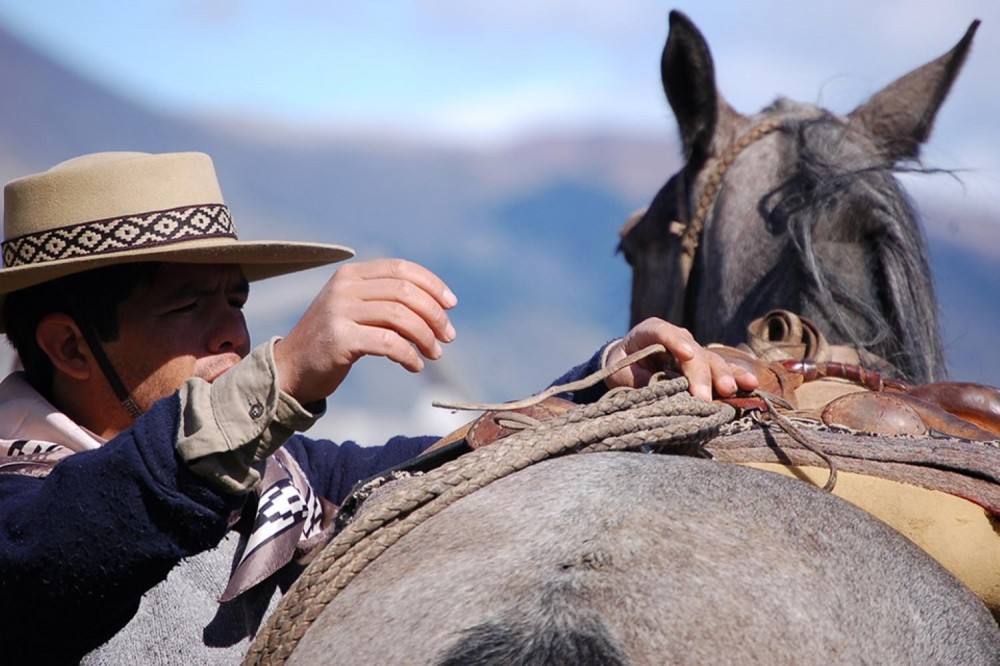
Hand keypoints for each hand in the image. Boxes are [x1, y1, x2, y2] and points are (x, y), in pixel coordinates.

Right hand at [274, 259, 456, 403]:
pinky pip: (388, 342)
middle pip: (405, 292)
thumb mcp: (356, 310)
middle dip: (434, 314)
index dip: (432, 285)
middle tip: (448, 336)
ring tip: (434, 353)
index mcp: (351, 275)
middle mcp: (344, 288)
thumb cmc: (333, 342)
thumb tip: (437, 306)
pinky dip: (409, 354)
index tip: (451, 305)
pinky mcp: (339, 338)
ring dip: (425, 336)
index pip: (401, 269)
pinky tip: (415, 365)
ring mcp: (339, 311)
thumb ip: (385, 301)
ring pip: (400, 316)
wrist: (291, 368)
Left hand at [603, 318, 757, 400]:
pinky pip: (723, 371)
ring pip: (711, 360)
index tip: (687, 354)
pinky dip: (736, 377)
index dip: (675, 341)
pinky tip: (750, 385)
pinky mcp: (705, 367)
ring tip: (731, 389)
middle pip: (692, 352)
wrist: (627, 367)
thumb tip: (661, 394)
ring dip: (722, 375)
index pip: (661, 332)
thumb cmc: (622, 369)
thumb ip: (639, 382)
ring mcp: (694, 352)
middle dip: (700, 374)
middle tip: (703, 396)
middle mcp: (677, 339)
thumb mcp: (621, 375)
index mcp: (649, 332)